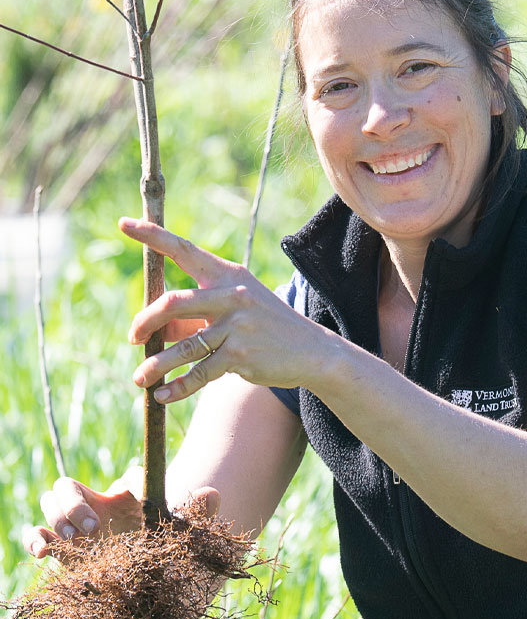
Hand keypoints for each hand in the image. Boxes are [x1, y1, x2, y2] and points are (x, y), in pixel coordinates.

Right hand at [22, 466, 220, 559]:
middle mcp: (100, 505)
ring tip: (76, 542)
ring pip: (50, 504)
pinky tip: (43, 552)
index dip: (133, 482)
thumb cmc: (163, 548)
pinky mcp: (63, 550)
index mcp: (131, 496)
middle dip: (74, 503)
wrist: (148, 580)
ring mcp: (77, 526)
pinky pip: (38, 536)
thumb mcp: (182, 530)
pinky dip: (35, 539)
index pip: (129, 476)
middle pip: (69, 486)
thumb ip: (198, 511)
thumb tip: (212, 493)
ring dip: (57, 518)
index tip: (140, 500)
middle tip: (94, 528)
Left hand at [120, 217, 326, 402]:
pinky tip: (163, 395)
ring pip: (182, 346)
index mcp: (229, 275)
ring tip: (139, 378)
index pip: (184, 250)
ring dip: (155, 364)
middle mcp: (232, 295)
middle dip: (144, 321)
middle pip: (172, 303)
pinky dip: (178, 386)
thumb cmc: (266, 327)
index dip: (151, 236)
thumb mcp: (236, 310)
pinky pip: (199, 372)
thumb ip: (197, 316)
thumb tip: (156, 331)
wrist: (312, 351)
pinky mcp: (240, 355)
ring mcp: (237, 325)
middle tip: (132, 337)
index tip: (123, 223)